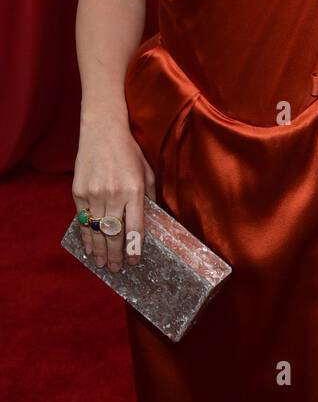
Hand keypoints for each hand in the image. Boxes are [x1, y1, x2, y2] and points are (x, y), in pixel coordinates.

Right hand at [72, 121, 155, 272]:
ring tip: (102, 264)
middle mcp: (113, 194)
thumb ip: (150, 198)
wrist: (102, 131)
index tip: (135, 261)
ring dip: (99, 250)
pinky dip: (86, 236)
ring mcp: (94, 193)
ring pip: (97, 230)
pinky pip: (83, 220)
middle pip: (114, 233)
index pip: (135, 226)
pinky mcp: (78, 191)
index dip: (135, 247)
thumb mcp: (147, 172)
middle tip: (117, 269)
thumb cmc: (129, 152)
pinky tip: (89, 247)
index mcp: (134, 190)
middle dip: (116, 255)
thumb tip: (154, 221)